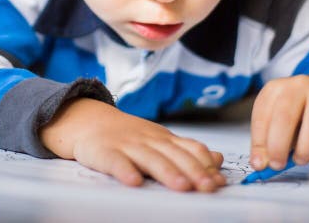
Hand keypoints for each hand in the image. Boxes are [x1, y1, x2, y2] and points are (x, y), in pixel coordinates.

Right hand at [39, 98, 225, 191]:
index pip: (190, 149)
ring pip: (149, 158)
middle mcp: (148, 140)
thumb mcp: (160, 140)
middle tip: (208, 187)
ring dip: (167, 172)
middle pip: (174, 155)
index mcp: (163, 138)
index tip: (219, 181)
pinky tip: (134, 182)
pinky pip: (115, 162)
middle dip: (193, 171)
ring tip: (182, 186)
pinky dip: (125, 171)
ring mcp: (126, 145)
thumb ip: (187, 150)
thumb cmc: (128, 136)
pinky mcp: (104, 152)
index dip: (205, 165)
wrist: (88, 121)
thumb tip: (218, 159)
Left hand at [249, 75, 308, 170]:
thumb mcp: (278, 122)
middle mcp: (298, 86)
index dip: (260, 142)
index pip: (262, 115)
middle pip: (285, 116)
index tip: (260, 163)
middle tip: (278, 164)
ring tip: (301, 160)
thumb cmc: (299, 114)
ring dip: (306, 148)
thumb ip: (268, 143)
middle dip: (279, 145)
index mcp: (275, 89)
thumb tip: (260, 164)